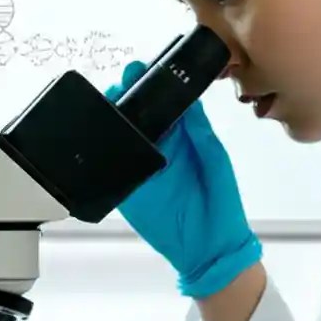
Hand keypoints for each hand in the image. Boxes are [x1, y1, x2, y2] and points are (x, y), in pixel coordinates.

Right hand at [105, 60, 261, 297]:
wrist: (209, 249)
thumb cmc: (221, 206)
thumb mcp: (216, 163)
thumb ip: (201, 134)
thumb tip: (189, 103)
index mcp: (182, 138)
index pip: (162, 105)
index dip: (150, 87)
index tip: (140, 70)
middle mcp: (159, 149)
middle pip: (136, 116)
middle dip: (125, 96)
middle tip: (120, 83)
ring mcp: (140, 168)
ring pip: (120, 138)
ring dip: (111, 120)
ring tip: (107, 103)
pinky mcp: (126, 189)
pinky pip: (111, 167)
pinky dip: (102, 154)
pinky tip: (99, 138)